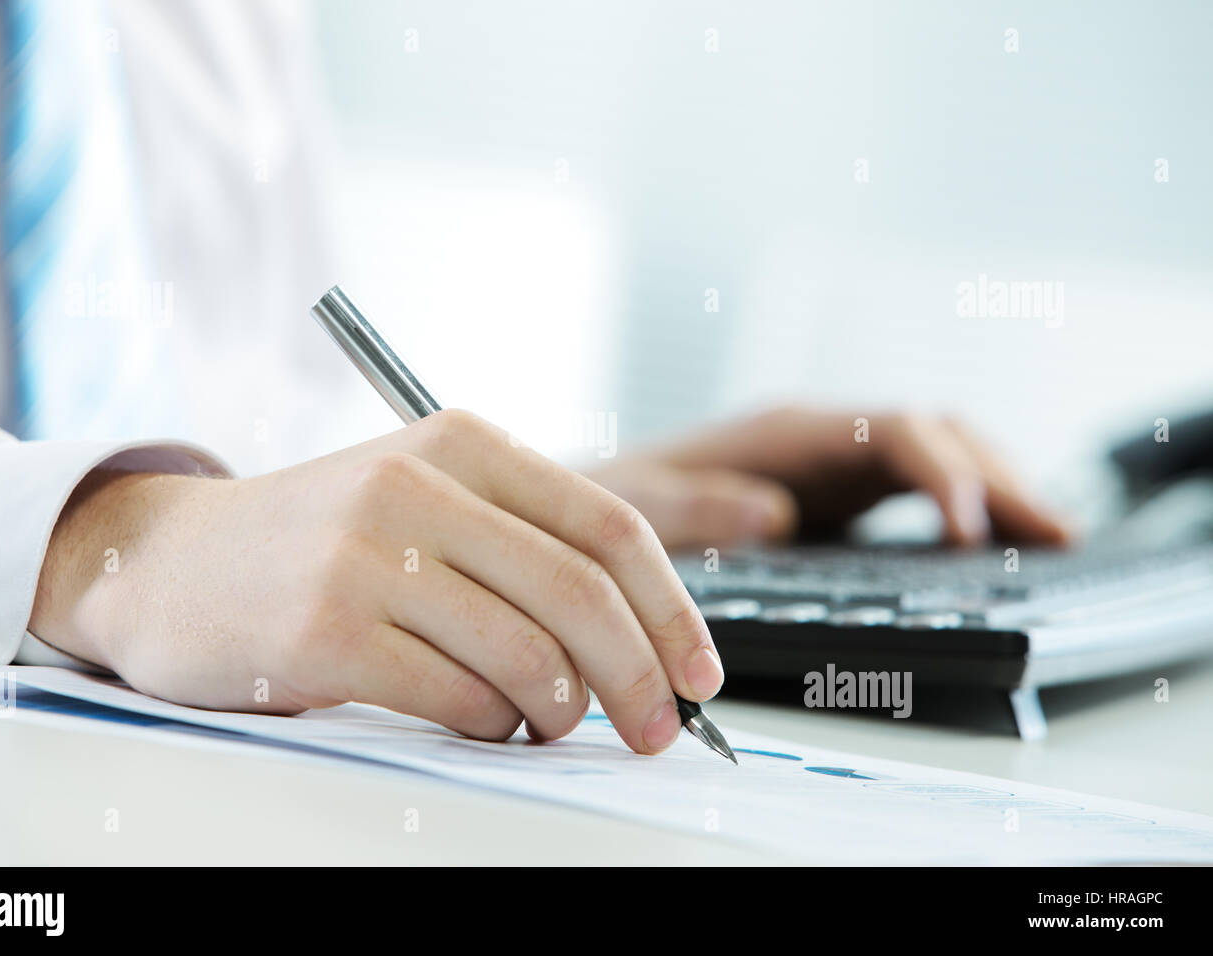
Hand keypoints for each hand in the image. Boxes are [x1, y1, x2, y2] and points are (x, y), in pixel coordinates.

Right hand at [29, 410, 722, 753]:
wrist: (169, 561)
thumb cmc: (321, 541)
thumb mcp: (424, 501)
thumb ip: (521, 547)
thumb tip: (641, 638)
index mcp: (461, 442)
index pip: (609, 526)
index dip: (671, 609)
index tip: (699, 673)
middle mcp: (417, 484)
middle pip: (581, 595)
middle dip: (640, 677)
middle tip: (659, 729)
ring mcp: (366, 555)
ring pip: (526, 654)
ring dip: (561, 710)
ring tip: (547, 722)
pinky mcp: (326, 629)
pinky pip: (458, 699)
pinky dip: (492, 727)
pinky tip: (483, 722)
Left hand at [587, 407, 1072, 549]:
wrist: (583, 508)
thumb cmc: (607, 504)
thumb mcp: (640, 507)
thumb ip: (699, 507)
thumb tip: (776, 513)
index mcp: (784, 430)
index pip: (893, 431)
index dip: (943, 474)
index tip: (972, 530)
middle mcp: (818, 436)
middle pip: (935, 435)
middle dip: (998, 478)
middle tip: (1055, 536)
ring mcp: (830, 463)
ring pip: (938, 454)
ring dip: (996, 487)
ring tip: (1053, 536)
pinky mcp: (832, 494)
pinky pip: (917, 486)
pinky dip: (965, 505)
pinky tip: (995, 539)